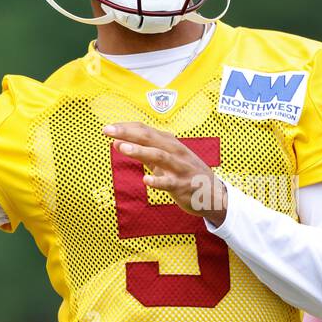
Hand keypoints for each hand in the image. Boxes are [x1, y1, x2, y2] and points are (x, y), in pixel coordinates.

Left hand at [102, 121, 227, 225]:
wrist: (213, 194)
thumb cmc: (186, 174)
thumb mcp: (165, 160)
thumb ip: (143, 152)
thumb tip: (118, 142)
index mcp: (170, 143)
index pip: (145, 130)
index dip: (126, 127)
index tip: (108, 128)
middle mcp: (175, 152)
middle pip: (150, 138)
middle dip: (128, 133)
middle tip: (107, 130)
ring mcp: (180, 168)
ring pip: (159, 156)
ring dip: (140, 151)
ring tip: (122, 148)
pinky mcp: (183, 186)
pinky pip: (169, 183)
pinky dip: (157, 181)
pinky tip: (145, 181)